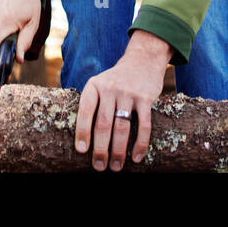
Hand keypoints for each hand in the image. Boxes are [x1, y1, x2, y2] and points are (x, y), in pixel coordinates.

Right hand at [0, 0, 40, 63]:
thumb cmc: (28, 0)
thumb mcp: (33, 21)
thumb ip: (25, 41)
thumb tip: (18, 59)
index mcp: (3, 22)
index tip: (4, 60)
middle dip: (2, 47)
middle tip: (16, 40)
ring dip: (2, 36)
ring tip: (15, 24)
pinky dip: (0, 29)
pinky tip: (10, 19)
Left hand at [75, 30, 170, 171]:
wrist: (142, 60)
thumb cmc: (116, 80)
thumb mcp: (99, 84)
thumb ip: (92, 105)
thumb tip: (82, 140)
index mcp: (94, 86)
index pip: (85, 111)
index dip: (83, 132)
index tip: (82, 151)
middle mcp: (110, 88)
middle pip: (103, 123)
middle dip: (100, 148)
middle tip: (99, 166)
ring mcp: (128, 93)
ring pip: (122, 127)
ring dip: (118, 150)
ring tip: (115, 167)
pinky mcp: (146, 98)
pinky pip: (143, 125)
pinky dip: (140, 143)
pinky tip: (136, 157)